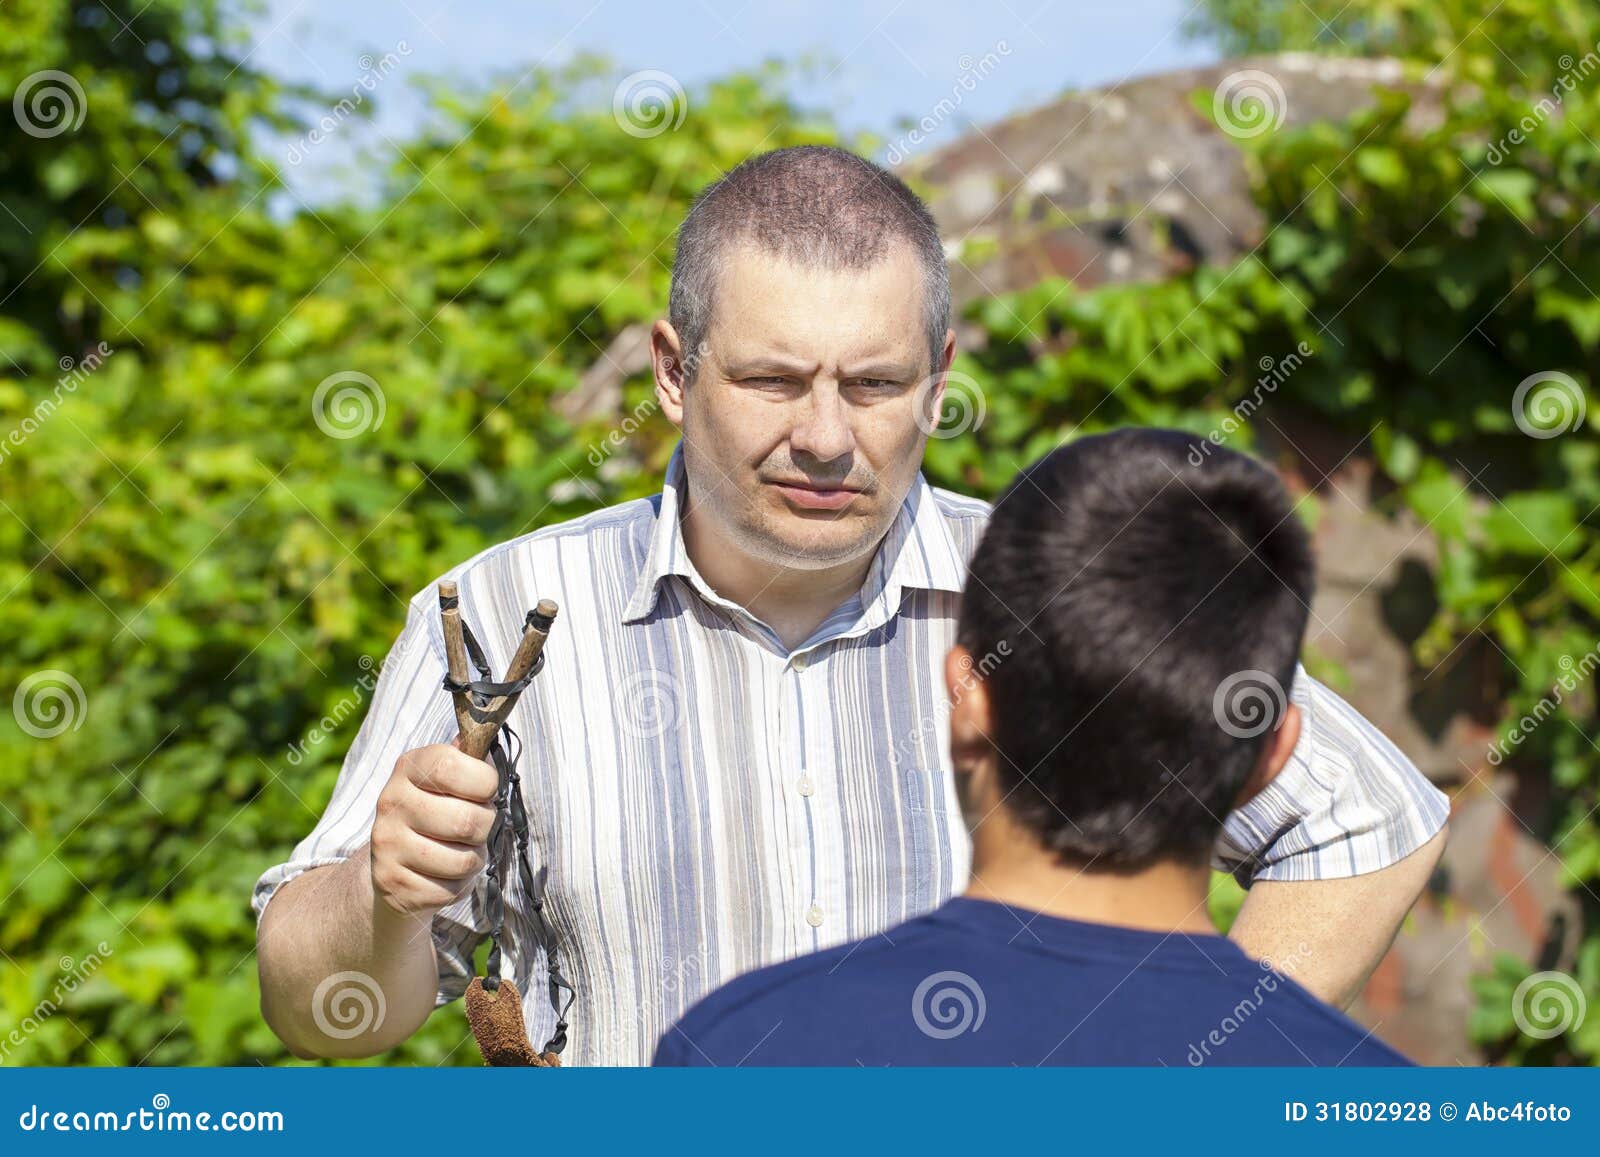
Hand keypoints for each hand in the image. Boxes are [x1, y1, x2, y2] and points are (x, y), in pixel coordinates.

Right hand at [370, 740, 498, 919]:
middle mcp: (390, 803)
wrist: (390, 868)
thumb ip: (466, 758)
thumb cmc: (434, 814)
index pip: (453, 765)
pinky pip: (451, 889)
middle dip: (485, 826)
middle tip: (475, 826)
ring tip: (460, 850)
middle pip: (467, 820)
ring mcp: (388, 846)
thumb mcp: (445, 780)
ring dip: (474, 858)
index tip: (485, 789)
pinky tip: (443, 874)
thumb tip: (484, 732)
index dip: (484, 781)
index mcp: (408, 768)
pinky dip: (459, 885)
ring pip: (463, 859)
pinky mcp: (393, 885)